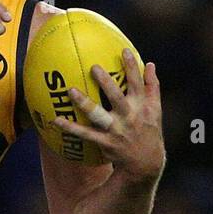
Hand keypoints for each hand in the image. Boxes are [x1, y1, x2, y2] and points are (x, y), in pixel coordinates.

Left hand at [54, 51, 165, 181]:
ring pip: (98, 115)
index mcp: (142, 106)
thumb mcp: (155, 109)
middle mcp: (129, 117)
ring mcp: (116, 130)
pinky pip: (85, 134)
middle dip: (106, 83)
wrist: (145, 162)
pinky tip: (56, 120)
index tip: (124, 51)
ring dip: (84, 103)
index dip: (132, 67)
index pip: (137, 83)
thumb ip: (152, 86)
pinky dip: (70, 128)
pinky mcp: (105, 143)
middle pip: (117, 96)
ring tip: (70, 91)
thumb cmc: (149, 131)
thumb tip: (149, 64)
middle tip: (94, 67)